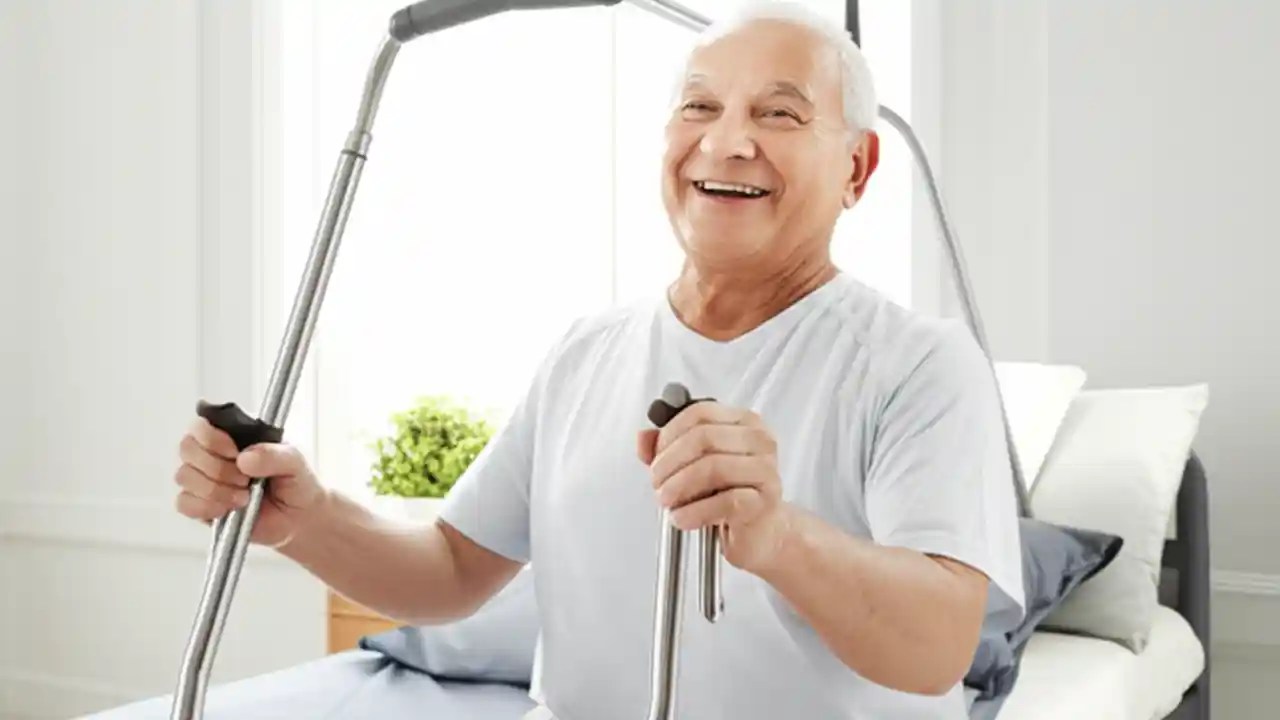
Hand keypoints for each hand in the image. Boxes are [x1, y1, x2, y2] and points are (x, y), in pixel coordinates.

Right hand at [174, 417, 327, 547]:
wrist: (299, 518)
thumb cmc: (296, 483)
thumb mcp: (295, 462)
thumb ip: (275, 455)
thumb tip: (245, 458)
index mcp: (234, 435)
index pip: (202, 424)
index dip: (211, 437)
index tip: (234, 452)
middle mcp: (213, 454)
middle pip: (187, 448)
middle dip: (216, 467)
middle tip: (244, 480)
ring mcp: (204, 480)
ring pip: (184, 476)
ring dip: (215, 490)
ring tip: (244, 497)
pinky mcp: (201, 505)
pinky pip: (184, 503)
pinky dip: (205, 507)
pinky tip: (226, 510)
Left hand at [636, 401, 791, 574]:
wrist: (760, 532)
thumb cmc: (728, 493)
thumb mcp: (693, 465)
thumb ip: (666, 449)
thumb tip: (644, 438)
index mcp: (743, 422)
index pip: (699, 413)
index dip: (669, 434)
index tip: (654, 456)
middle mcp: (759, 441)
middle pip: (703, 438)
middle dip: (669, 462)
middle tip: (656, 482)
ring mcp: (766, 471)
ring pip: (713, 468)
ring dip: (679, 486)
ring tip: (666, 501)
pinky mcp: (764, 503)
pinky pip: (725, 502)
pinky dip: (694, 512)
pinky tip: (682, 518)